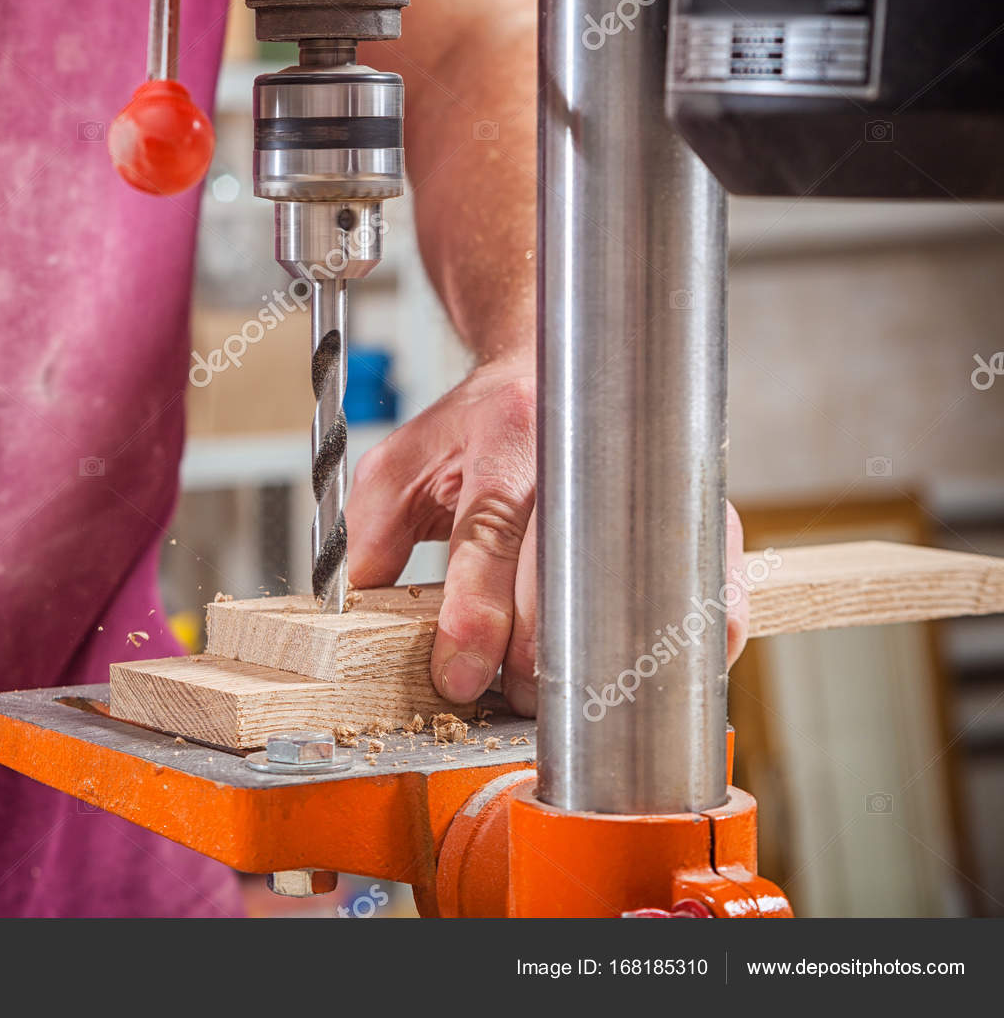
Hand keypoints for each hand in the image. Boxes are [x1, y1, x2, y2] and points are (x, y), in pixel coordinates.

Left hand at [346, 352, 749, 714]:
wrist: (560, 370)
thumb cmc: (482, 426)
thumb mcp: (403, 461)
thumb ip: (372, 531)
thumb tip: (362, 606)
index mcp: (506, 435)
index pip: (490, 532)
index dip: (474, 613)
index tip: (459, 675)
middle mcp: (583, 455)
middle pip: (565, 574)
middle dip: (535, 655)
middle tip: (511, 698)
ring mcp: (649, 482)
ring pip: (637, 589)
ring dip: (603, 661)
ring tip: (568, 699)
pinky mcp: (698, 511)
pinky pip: (708, 589)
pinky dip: (683, 642)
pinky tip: (647, 671)